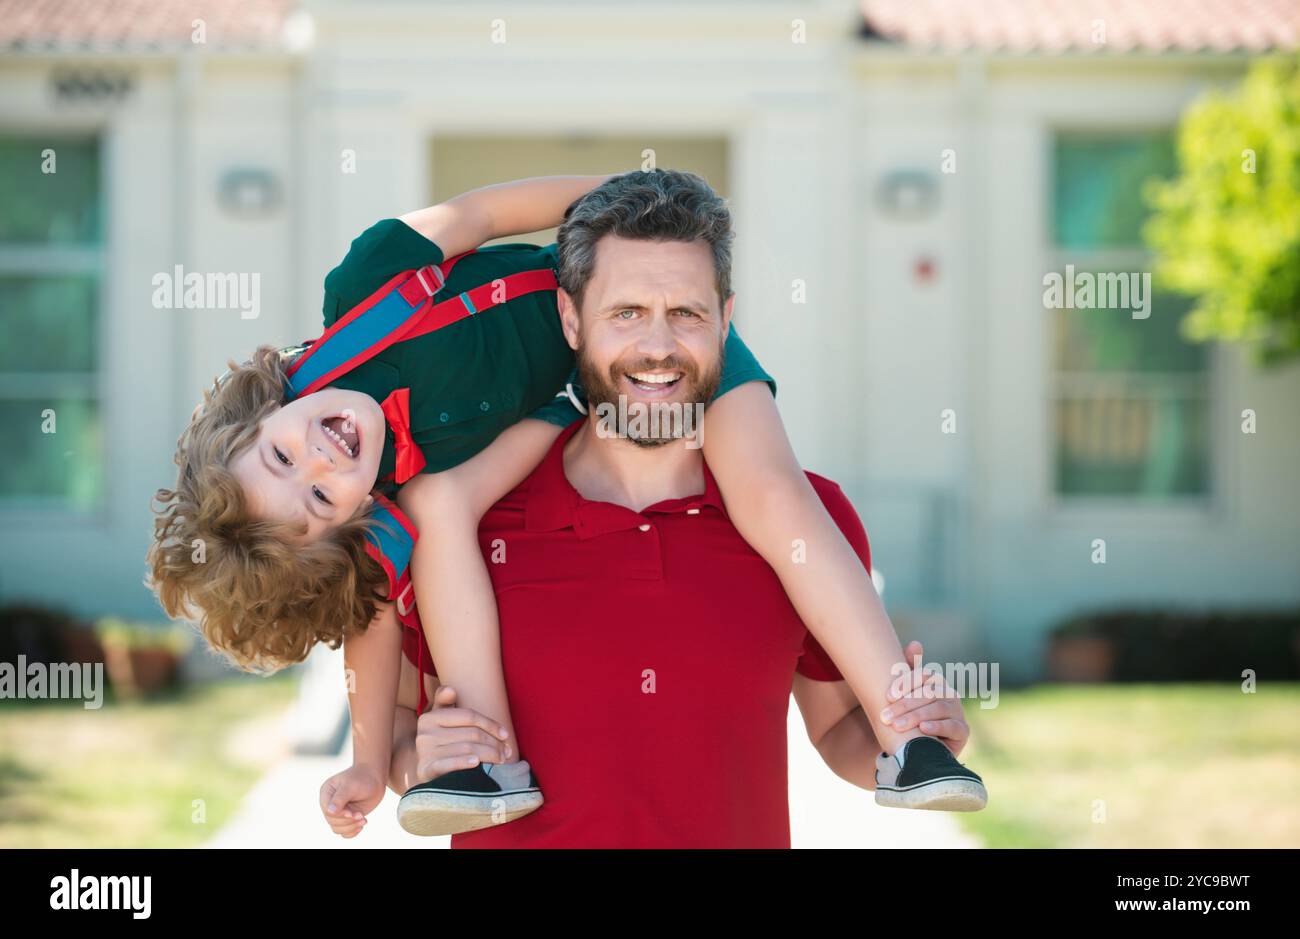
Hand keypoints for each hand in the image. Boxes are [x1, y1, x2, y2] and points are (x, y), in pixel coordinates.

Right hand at [319, 764, 384, 837]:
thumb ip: (340, 799)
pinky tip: (361, 825)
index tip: (352, 813)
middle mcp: (330, 803)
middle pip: (331, 821)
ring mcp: (338, 811)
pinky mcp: (346, 817)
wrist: (375, 778)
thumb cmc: (362, 778)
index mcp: (326, 792)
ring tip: (363, 820)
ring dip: (351, 827)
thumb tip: (330, 811)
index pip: (327, 810)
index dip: (339, 815)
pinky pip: (344, 832)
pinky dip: (352, 832)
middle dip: (347, 821)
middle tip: (361, 815)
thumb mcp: (350, 786)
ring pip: (337, 828)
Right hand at [413, 685, 511, 783]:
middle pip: (471, 734)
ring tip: (501, 759)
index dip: (490, 724)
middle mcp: (425, 733)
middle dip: (494, 743)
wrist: (423, 772)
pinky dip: (465, 763)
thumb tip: (451, 689)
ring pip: (467, 749)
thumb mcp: (440, 720)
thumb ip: (445, 702)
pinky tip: (477, 764)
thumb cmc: (440, 742)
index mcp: (430, 717)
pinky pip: (450, 764)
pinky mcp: (426, 770)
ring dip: (490, 755)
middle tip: (507, 751)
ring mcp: (425, 752)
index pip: (469, 716)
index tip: (505, 735)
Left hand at [879, 640, 970, 757]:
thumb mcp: (904, 695)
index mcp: (936, 682)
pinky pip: (953, 727)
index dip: (906, 683)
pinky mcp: (963, 731)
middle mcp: (949, 693)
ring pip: (939, 709)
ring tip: (897, 726)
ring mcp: (958, 712)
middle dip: (905, 705)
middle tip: (885, 716)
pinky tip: (923, 730)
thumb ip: (907, 670)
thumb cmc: (909, 717)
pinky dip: (938, 727)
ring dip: (916, 717)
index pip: (924, 676)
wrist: (919, 748)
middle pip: (929, 694)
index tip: (888, 696)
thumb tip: (916, 643)